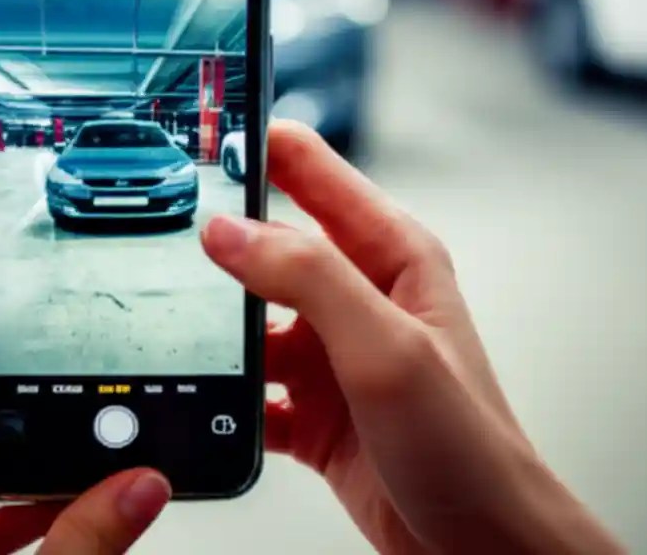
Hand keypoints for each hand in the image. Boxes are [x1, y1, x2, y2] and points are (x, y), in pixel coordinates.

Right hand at [201, 121, 623, 553]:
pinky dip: (225, 397)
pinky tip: (211, 405)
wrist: (477, 547)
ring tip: (182, 329)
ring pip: (251, 321)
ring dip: (219, 330)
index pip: (315, 174)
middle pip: (271, 247)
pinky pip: (249, 389)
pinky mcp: (311, 409)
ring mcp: (332, 354)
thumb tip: (231, 232)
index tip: (204, 133)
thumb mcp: (386, 348)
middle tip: (168, 234)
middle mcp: (360, 298)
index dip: (262, 147)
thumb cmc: (468, 448)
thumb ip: (308, 279)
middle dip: (222, 243)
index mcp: (393, 258)